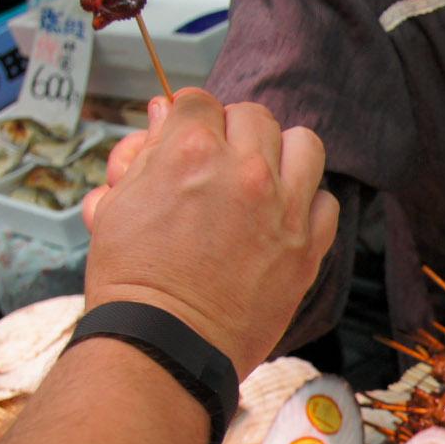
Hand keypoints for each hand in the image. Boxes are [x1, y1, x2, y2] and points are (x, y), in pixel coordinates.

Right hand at [82, 88, 338, 377]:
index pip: (199, 101)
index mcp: (190, 151)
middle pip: (253, 116)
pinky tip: (282, 220)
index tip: (188, 142)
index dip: (189, 120)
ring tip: (261, 180)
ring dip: (282, 155)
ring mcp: (283, 207)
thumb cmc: (133, 279)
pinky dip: (307, 204)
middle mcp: (244, 169)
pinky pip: (325, 201)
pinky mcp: (308, 245)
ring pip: (303, 143)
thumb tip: (163, 110)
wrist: (168, 343)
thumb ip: (145, 154)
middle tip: (220, 164)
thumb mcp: (119, 205)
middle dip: (234, 134)